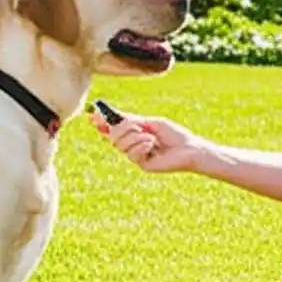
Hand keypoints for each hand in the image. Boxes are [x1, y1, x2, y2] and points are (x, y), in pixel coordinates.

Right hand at [88, 109, 207, 173]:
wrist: (189, 148)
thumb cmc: (174, 134)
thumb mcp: (150, 123)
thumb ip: (131, 121)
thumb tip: (112, 116)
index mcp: (134, 133)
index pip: (112, 128)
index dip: (101, 123)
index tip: (93, 116)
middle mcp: (132, 145)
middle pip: (112, 137)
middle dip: (121, 129)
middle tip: (135, 125)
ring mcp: (136, 156)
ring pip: (121, 145)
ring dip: (136, 138)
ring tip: (151, 138)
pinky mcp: (142, 165)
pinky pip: (132, 154)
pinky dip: (142, 146)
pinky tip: (153, 146)